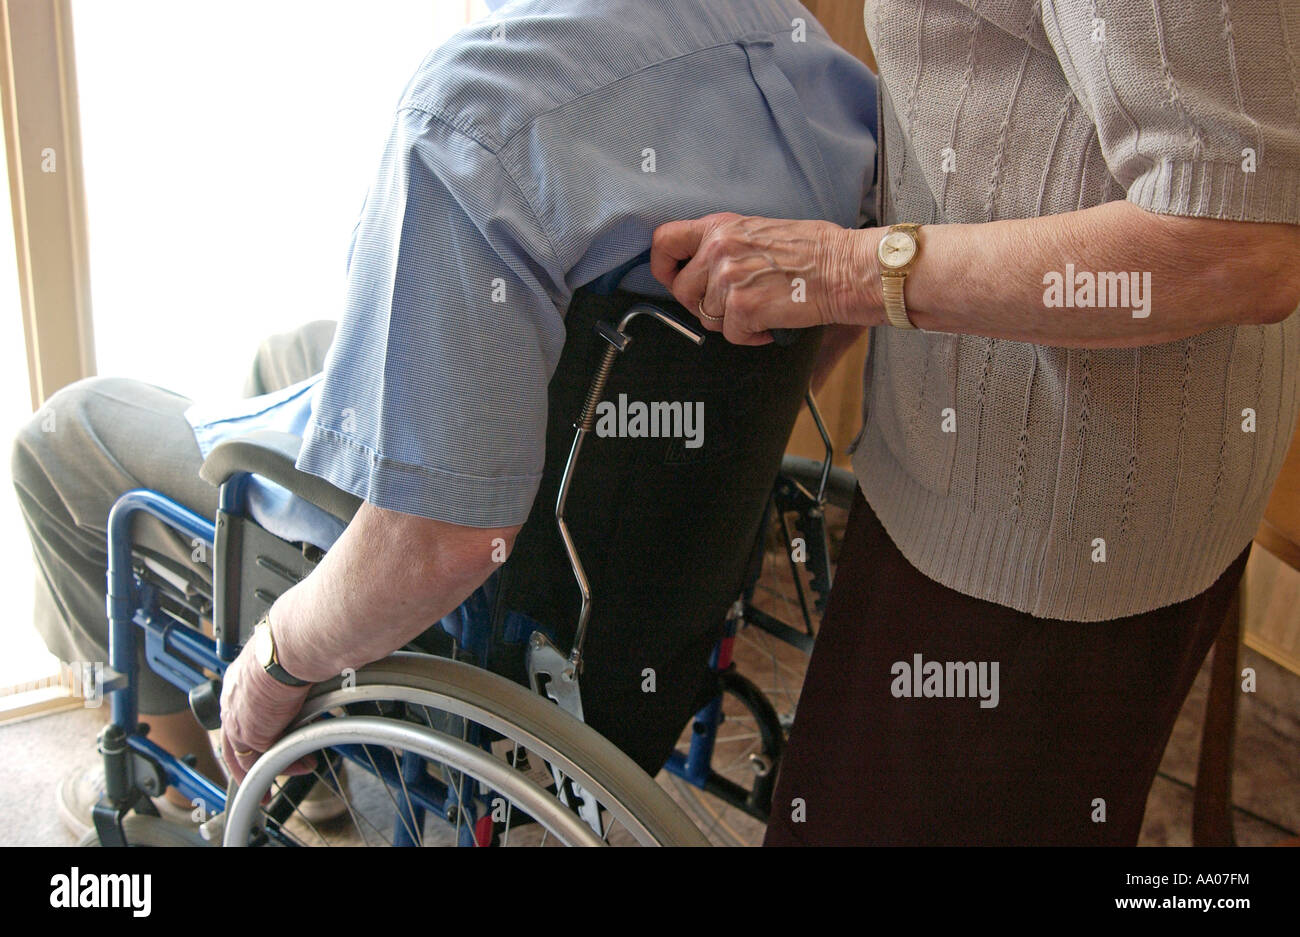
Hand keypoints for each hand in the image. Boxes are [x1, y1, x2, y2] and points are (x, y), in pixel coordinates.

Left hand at [219, 642, 313, 782]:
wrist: (290, 647)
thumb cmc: (296, 642)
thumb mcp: (289, 659)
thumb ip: (295, 670)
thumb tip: (319, 665)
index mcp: (240, 678)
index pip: (238, 711)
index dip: (253, 728)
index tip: (267, 738)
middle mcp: (232, 699)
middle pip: (233, 740)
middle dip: (249, 762)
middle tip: (265, 775)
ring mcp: (237, 718)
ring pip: (243, 756)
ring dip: (270, 768)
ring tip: (296, 769)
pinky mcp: (249, 734)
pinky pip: (261, 761)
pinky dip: (285, 767)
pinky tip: (303, 765)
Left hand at [650, 213, 876, 344]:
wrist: (846, 268)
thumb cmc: (815, 251)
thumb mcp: (759, 231)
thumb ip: (726, 246)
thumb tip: (704, 269)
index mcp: (720, 227)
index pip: (664, 241)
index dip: (663, 267)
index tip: (673, 278)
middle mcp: (719, 249)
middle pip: (682, 291)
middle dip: (703, 306)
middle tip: (732, 306)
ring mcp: (728, 279)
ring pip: (706, 317)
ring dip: (731, 322)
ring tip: (761, 309)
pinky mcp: (742, 308)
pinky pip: (731, 335)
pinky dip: (751, 336)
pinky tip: (771, 322)